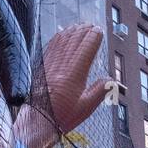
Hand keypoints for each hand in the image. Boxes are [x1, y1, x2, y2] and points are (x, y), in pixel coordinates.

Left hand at [15, 24, 107, 147]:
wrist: (36, 122)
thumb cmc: (61, 117)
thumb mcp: (85, 108)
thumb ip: (99, 91)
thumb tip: (111, 79)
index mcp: (75, 74)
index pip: (87, 47)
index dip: (94, 36)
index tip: (99, 31)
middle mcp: (62, 66)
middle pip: (75, 40)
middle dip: (84, 30)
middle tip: (91, 25)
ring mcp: (50, 65)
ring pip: (62, 41)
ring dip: (71, 31)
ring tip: (78, 26)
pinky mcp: (41, 68)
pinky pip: (50, 47)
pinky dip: (58, 38)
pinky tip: (61, 34)